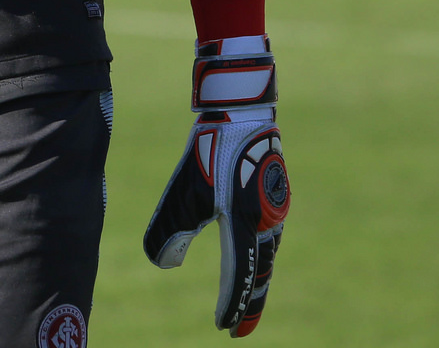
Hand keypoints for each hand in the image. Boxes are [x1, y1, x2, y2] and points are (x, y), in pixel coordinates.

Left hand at [142, 37, 288, 336]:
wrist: (240, 113)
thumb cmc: (210, 151)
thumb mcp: (183, 192)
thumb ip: (171, 231)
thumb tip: (164, 265)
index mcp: (246, 223)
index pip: (241, 275)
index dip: (233, 305)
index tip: (225, 329)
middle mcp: (267, 220)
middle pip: (260, 271)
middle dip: (250, 302)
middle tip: (240, 329)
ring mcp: (274, 207)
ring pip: (266, 253)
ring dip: (256, 277)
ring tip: (247, 298)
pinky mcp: (273, 194)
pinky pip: (268, 234)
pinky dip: (259, 253)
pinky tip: (253, 257)